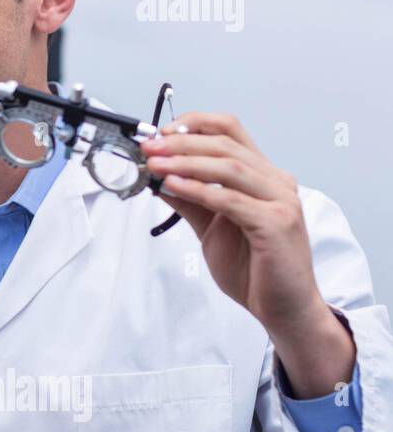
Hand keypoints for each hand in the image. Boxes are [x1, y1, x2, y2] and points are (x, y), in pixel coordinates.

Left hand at [141, 112, 354, 396]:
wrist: (283, 307)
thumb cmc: (256, 269)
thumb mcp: (212, 228)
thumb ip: (190, 202)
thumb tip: (159, 178)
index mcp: (263, 176)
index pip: (230, 130)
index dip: (193, 124)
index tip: (159, 133)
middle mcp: (276, 182)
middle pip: (225, 145)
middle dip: (180, 143)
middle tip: (148, 148)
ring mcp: (281, 201)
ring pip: (228, 167)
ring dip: (184, 162)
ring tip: (154, 165)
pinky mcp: (276, 223)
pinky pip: (230, 200)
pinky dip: (197, 189)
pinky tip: (172, 187)